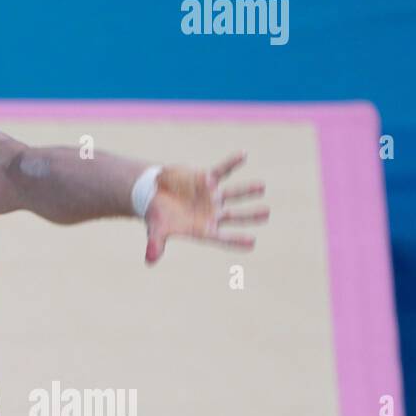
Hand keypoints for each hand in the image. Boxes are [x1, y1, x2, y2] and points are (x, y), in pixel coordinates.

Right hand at [144, 153, 267, 264]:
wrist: (153, 194)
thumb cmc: (158, 217)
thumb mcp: (156, 230)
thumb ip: (156, 244)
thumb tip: (149, 259)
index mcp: (203, 229)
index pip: (222, 237)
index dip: (236, 240)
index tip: (252, 243)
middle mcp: (212, 213)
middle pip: (235, 216)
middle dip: (250, 215)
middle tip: (265, 214)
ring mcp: (212, 196)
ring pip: (233, 194)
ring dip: (246, 190)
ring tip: (261, 187)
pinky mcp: (207, 179)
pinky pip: (222, 170)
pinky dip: (231, 163)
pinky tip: (243, 155)